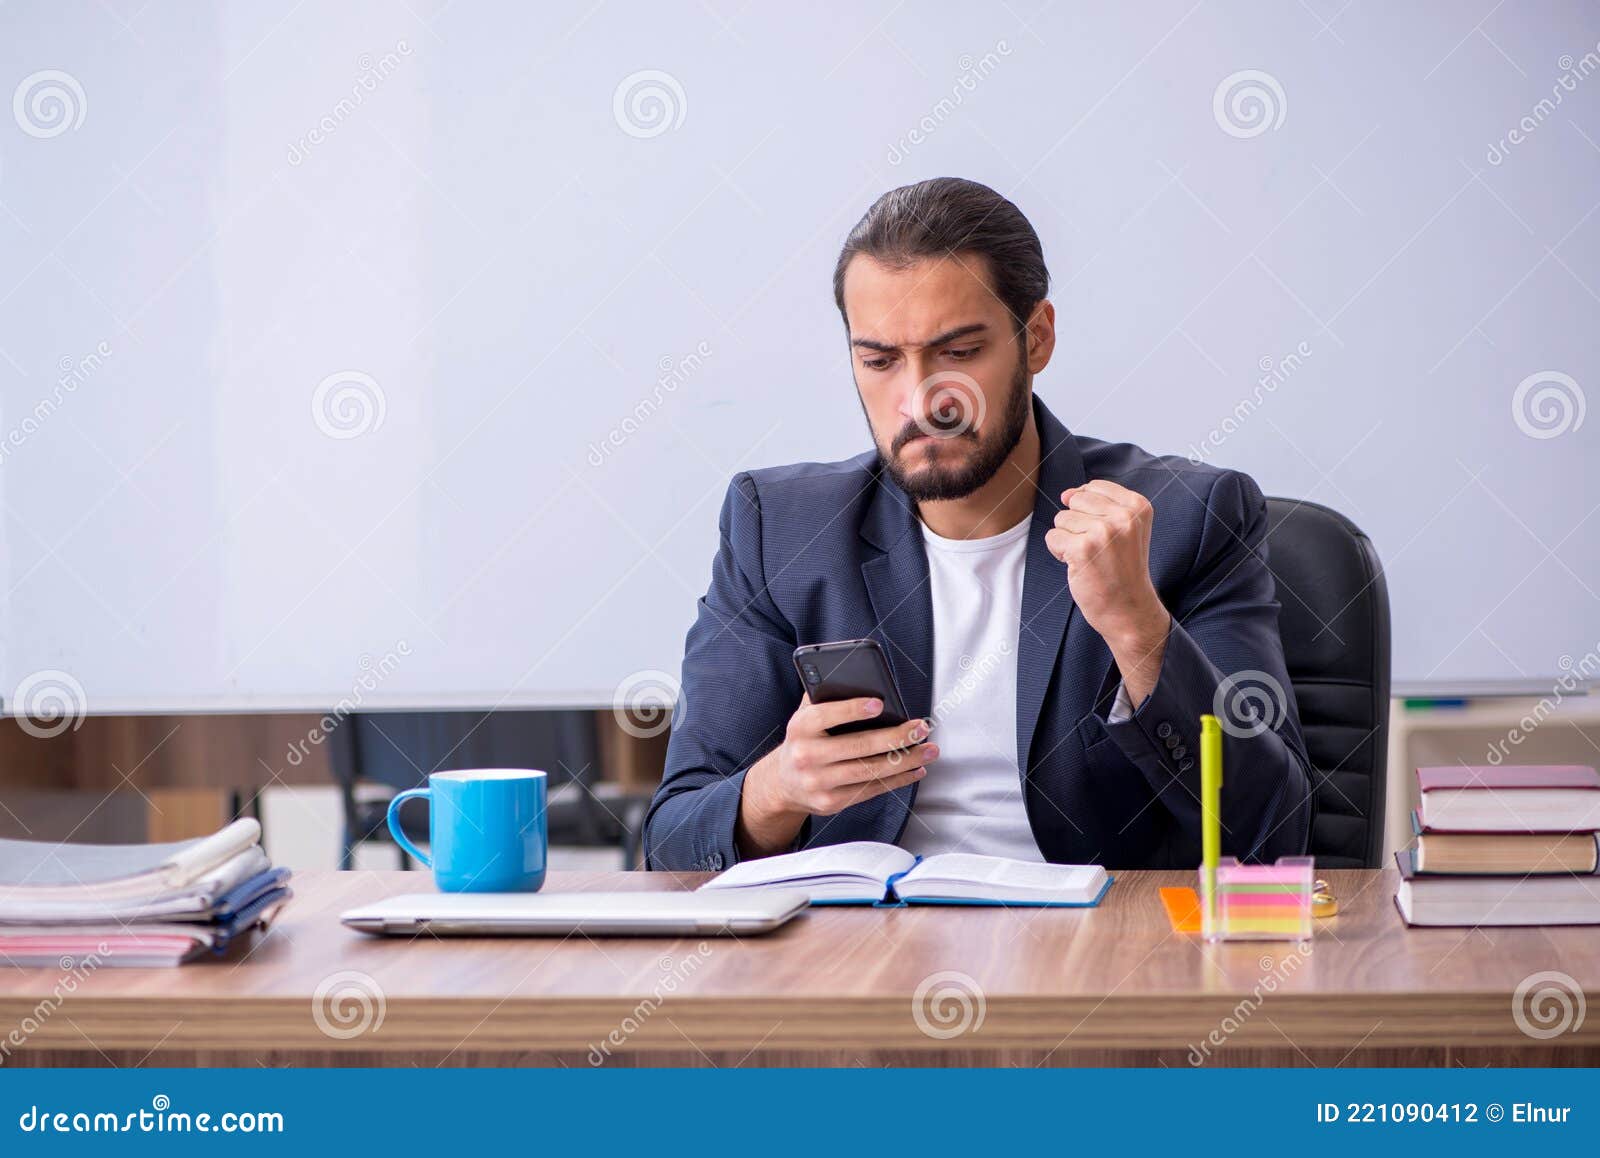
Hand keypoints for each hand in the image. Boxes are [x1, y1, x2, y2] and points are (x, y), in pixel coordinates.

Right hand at [737, 695, 936, 857]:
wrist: (783, 782)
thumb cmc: (805, 740)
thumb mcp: (806, 716)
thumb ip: (826, 697)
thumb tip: (862, 681)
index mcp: (800, 728)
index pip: (825, 716)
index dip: (852, 709)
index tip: (879, 703)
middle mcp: (806, 756)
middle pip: (858, 746)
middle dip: (895, 737)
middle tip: (921, 728)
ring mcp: (819, 782)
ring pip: (870, 771)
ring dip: (905, 761)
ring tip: (928, 750)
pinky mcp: (832, 802)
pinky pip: (871, 790)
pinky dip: (897, 780)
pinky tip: (915, 769)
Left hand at [1044, 480, 1169, 701]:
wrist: (1128, 610)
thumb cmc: (1122, 571)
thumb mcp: (1125, 529)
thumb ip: (1099, 504)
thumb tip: (1066, 494)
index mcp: (1138, 506)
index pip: (1093, 488)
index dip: (1090, 512)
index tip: (1107, 537)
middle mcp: (1123, 516)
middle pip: (1076, 501)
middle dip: (1077, 525)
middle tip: (1098, 550)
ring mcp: (1103, 531)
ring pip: (1061, 519)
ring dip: (1068, 541)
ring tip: (1091, 559)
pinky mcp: (1082, 548)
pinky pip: (1053, 538)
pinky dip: (1059, 553)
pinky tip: (1079, 567)